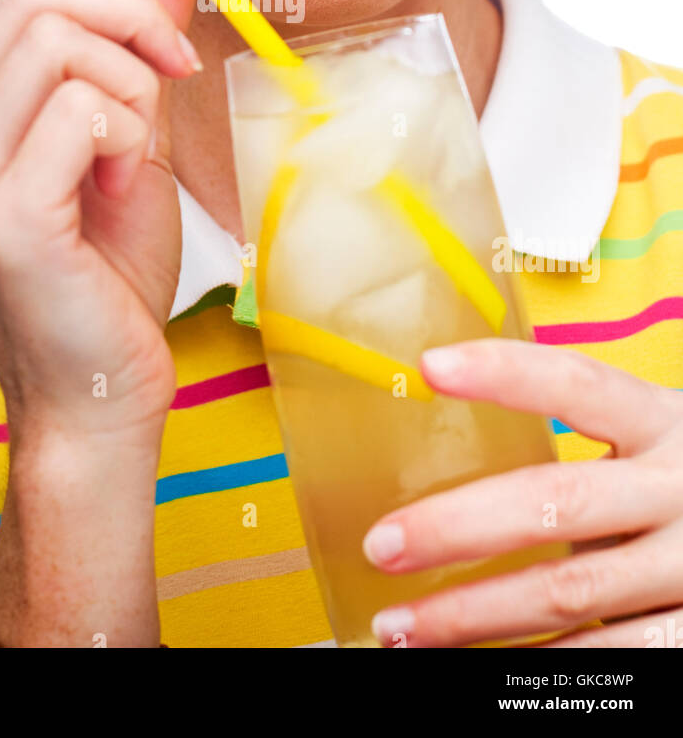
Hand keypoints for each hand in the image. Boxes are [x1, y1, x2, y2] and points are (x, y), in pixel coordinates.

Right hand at [0, 0, 200, 442]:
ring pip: (62, 45)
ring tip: (139, 156)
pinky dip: (130, 135)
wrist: (99, 396)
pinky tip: (126, 188)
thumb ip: (137, 57)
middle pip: (36, 0)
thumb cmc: (111, 280)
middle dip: (132, 14)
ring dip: (134, 88)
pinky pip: (83, 110)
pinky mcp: (2, 211)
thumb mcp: (133, 144)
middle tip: (180, 67)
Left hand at [362, 339, 682, 647]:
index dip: (505, 372)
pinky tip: (484, 670)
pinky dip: (543, 668)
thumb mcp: (659, 444)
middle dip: (459, 527)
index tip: (429, 365)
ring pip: (573, 593)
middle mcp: (681, 488)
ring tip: (403, 627)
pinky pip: (614, 658)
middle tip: (382, 545)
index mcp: (663, 423)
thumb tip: (459, 494)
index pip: (578, 384)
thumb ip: (589, 462)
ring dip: (476, 615)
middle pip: (558, 503)